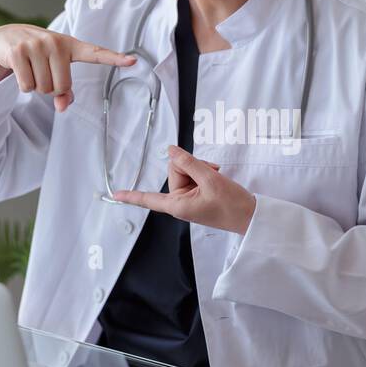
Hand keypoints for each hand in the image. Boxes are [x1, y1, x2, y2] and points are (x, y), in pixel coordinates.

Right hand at [0, 24, 134, 111]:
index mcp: (70, 45)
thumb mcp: (53, 68)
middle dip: (51, 89)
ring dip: (35, 87)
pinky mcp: (19, 52)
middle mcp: (55, 42)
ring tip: (30, 70)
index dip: (115, 58)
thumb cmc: (37, 56)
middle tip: (42, 73)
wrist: (4, 38)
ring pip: (43, 88)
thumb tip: (63, 107)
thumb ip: (64, 90)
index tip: (133, 61)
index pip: (95, 53)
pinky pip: (27, 86)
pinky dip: (23, 86)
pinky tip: (20, 71)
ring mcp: (36, 45)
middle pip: (62, 86)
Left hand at [112, 145, 256, 234]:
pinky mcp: (198, 194)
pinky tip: (216, 175)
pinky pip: (194, 174)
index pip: (149, 199)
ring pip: (186, 170)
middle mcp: (180, 202)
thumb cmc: (232, 206)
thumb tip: (171, 150)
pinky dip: (205, 171)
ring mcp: (189, 198)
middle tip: (209, 172)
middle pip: (174, 171)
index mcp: (178, 204)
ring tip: (216, 175)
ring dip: (201, 168)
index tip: (115, 195)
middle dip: (191, 165)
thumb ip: (190, 163)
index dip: (132, 196)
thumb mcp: (210, 179)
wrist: (250, 216)